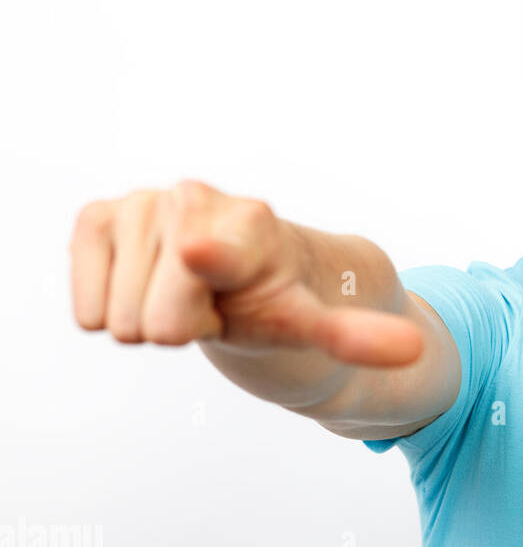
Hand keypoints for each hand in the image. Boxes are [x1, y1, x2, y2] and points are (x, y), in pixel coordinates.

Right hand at [69, 180, 421, 365]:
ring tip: (194, 299)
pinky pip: (83, 304)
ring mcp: (142, 205)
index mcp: (253, 225)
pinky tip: (149, 292)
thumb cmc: (284, 302)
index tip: (201, 256)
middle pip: (156, 320)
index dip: (203, 257)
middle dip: (186, 329)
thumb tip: (413, 347)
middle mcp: (194, 199)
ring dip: (153, 320)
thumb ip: (355, 337)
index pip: (210, 247)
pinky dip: (109, 311)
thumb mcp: (321, 327)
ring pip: (116, 319)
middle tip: (219, 309)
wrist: (249, 276)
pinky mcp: (99, 218)